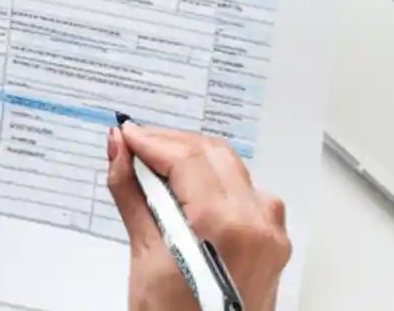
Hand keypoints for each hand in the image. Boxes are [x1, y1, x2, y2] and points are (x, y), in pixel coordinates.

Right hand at [106, 125, 290, 310]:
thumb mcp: (144, 257)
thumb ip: (131, 194)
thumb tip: (119, 151)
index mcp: (226, 226)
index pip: (187, 158)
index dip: (152, 141)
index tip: (127, 135)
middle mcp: (258, 224)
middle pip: (214, 155)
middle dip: (171, 146)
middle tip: (135, 150)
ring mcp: (272, 234)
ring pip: (233, 170)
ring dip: (194, 162)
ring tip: (156, 171)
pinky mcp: (275, 243)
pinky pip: (248, 194)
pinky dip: (217, 184)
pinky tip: (190, 194)